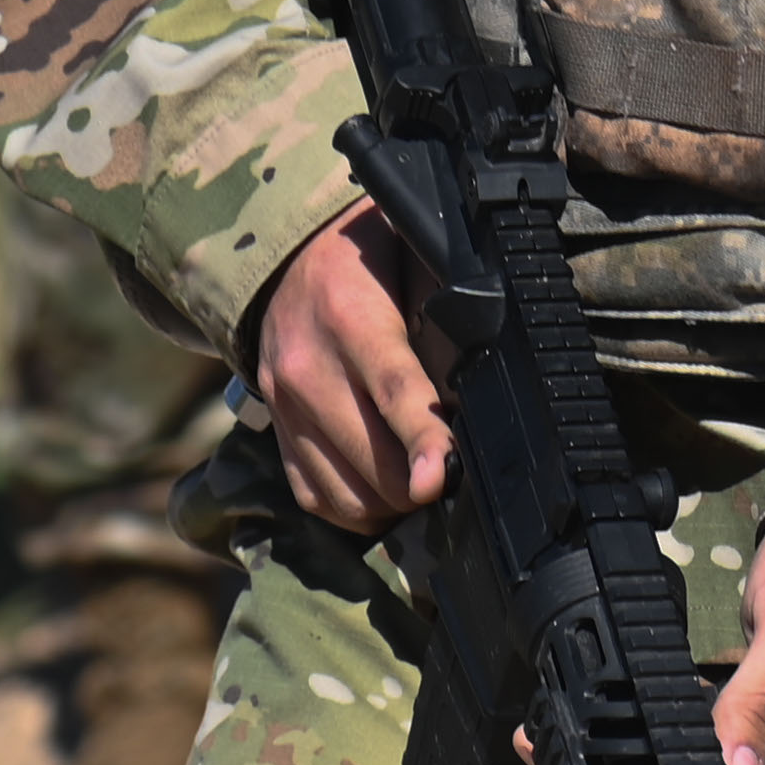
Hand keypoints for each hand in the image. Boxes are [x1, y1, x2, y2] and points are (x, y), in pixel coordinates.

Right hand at [252, 204, 451, 532]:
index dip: (423, 441)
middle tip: (459, 473)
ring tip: (424, 482)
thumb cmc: (365, 256)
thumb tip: (487, 373)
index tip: (441, 477)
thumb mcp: (411, 260)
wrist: (283, 256)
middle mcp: (308, 369)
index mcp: (350, 317)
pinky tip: (386, 489)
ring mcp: (286, 407)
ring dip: (393, 503)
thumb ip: (446, 313)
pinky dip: (357, 508)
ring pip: (346, 494)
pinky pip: (317, 498)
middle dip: (422, 483)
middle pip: (373, 459)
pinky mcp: (277, 432)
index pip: (394, 391)